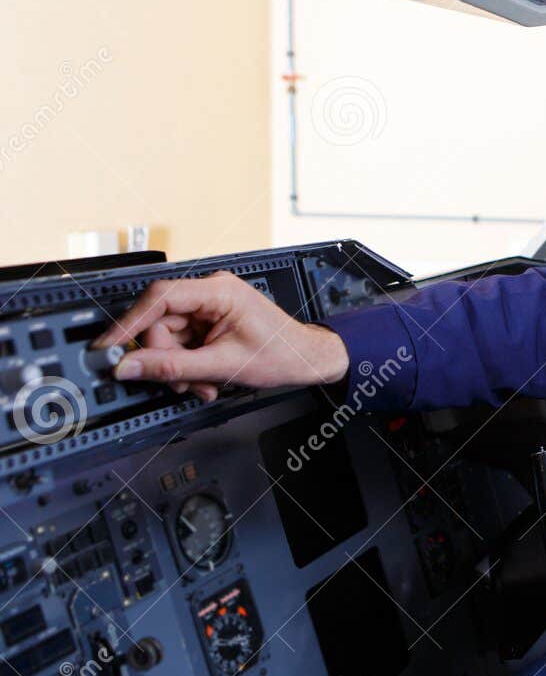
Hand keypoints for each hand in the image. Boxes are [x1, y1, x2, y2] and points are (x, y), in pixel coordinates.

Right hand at [92, 271, 349, 401]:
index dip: (128, 322)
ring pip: (169, 339)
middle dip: (168, 360)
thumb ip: (172, 367)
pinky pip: (182, 344)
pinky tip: (206, 379)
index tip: (108, 346)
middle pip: (160, 324)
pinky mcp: (209, 322)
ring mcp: (209, 307)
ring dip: (180, 369)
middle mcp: (211, 292)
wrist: (308, 360)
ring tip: (204, 385)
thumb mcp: (223, 365)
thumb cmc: (281, 354)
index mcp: (218, 291)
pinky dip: (189, 367)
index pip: (159, 297)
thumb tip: (129, 366)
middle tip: (184, 384)